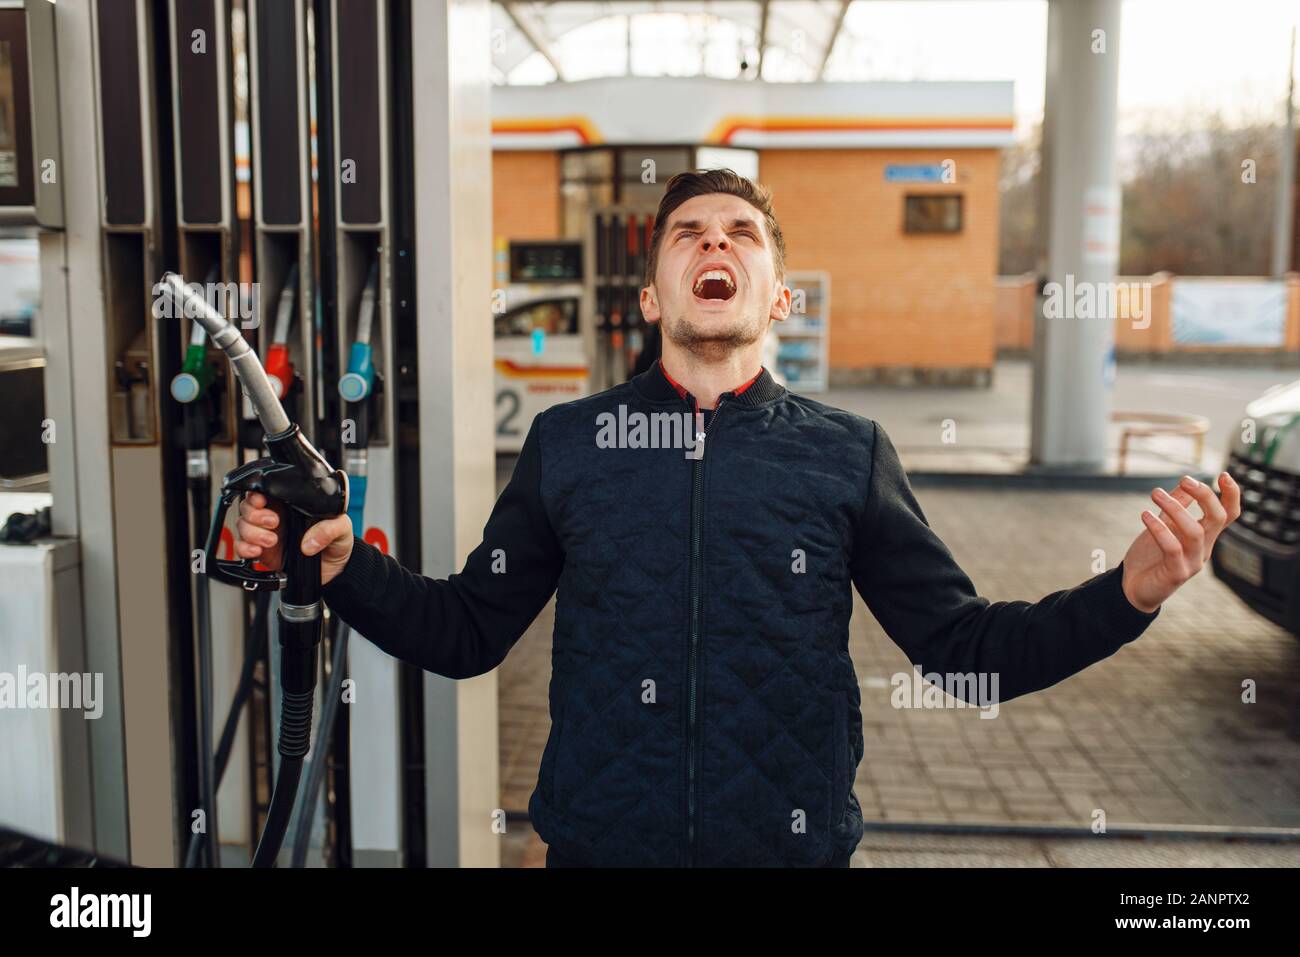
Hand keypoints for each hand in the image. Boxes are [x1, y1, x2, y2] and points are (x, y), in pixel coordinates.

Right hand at [234, 491, 354, 586]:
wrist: (334, 569)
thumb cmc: (336, 542)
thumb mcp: (342, 528)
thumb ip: (330, 529)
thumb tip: (309, 542)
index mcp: (291, 504)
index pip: (265, 491)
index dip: (257, 494)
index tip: (262, 501)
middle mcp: (275, 516)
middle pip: (248, 507)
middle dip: (255, 514)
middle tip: (273, 522)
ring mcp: (266, 533)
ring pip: (243, 525)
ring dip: (252, 532)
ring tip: (272, 540)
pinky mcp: (262, 551)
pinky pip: (241, 547)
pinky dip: (244, 548)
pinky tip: (257, 550)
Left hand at [1120, 472, 1241, 612]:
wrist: (1132, 588)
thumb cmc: (1150, 556)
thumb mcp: (1163, 526)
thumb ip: (1176, 506)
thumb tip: (1184, 482)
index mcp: (1205, 536)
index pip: (1228, 514)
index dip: (1231, 495)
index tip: (1223, 474)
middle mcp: (1204, 548)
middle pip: (1218, 518)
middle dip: (1204, 495)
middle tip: (1184, 479)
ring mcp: (1192, 562)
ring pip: (1194, 531)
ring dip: (1175, 508)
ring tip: (1154, 493)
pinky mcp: (1177, 574)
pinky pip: (1172, 548)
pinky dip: (1159, 529)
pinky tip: (1145, 515)